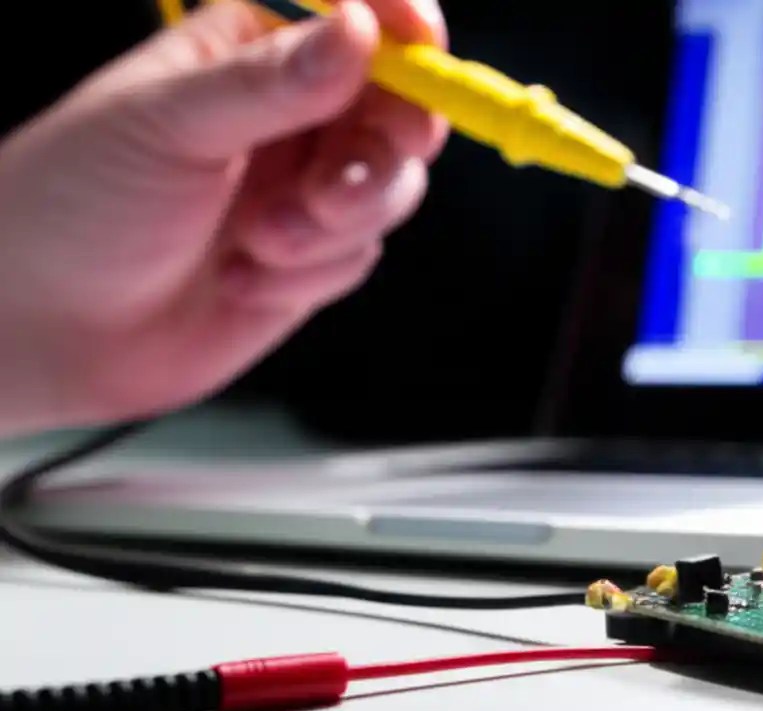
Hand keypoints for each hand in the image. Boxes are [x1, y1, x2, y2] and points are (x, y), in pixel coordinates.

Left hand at [0, 0, 445, 434]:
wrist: (44, 329)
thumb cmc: (74, 203)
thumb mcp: (165, 123)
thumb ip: (272, 82)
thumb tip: (363, 31)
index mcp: (251, 54)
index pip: (355, 19)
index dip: (400, 28)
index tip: (419, 49)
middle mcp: (291, 116)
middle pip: (399, 110)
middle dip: (377, 152)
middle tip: (331, 186)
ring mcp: (305, 188)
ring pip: (390, 187)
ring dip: (335, 223)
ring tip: (262, 239)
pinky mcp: (313, 258)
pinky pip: (361, 255)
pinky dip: (311, 272)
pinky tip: (242, 278)